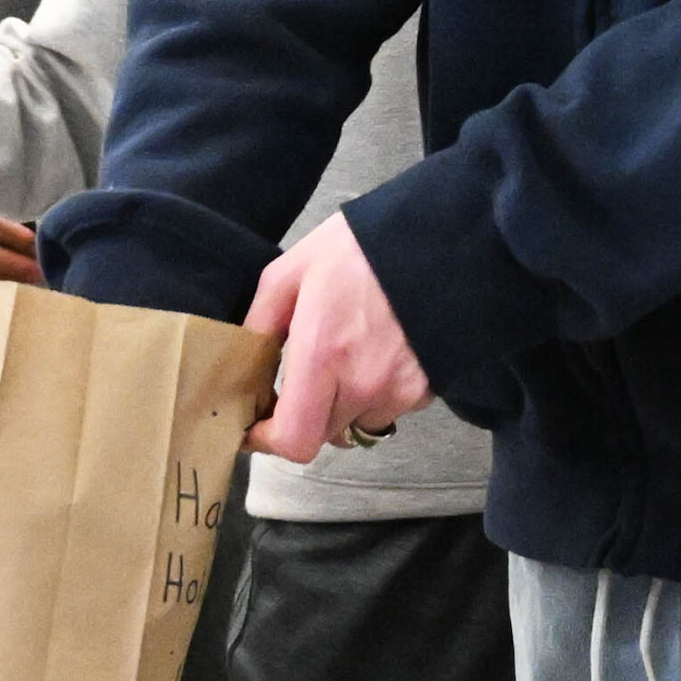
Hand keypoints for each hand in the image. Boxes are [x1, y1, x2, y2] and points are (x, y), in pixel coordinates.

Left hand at [245, 212, 431, 460]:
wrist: (437, 239)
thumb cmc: (359, 248)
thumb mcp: (291, 271)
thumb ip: (261, 322)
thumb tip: (243, 363)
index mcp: (322, 354)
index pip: (294, 439)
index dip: (269, 442)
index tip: (256, 427)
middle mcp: (363, 384)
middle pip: (322, 435)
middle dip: (302, 417)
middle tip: (298, 384)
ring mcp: (400, 390)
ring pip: (357, 425)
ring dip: (342, 407)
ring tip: (344, 360)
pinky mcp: (427, 388)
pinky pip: (390, 409)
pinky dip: (376, 394)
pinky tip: (377, 354)